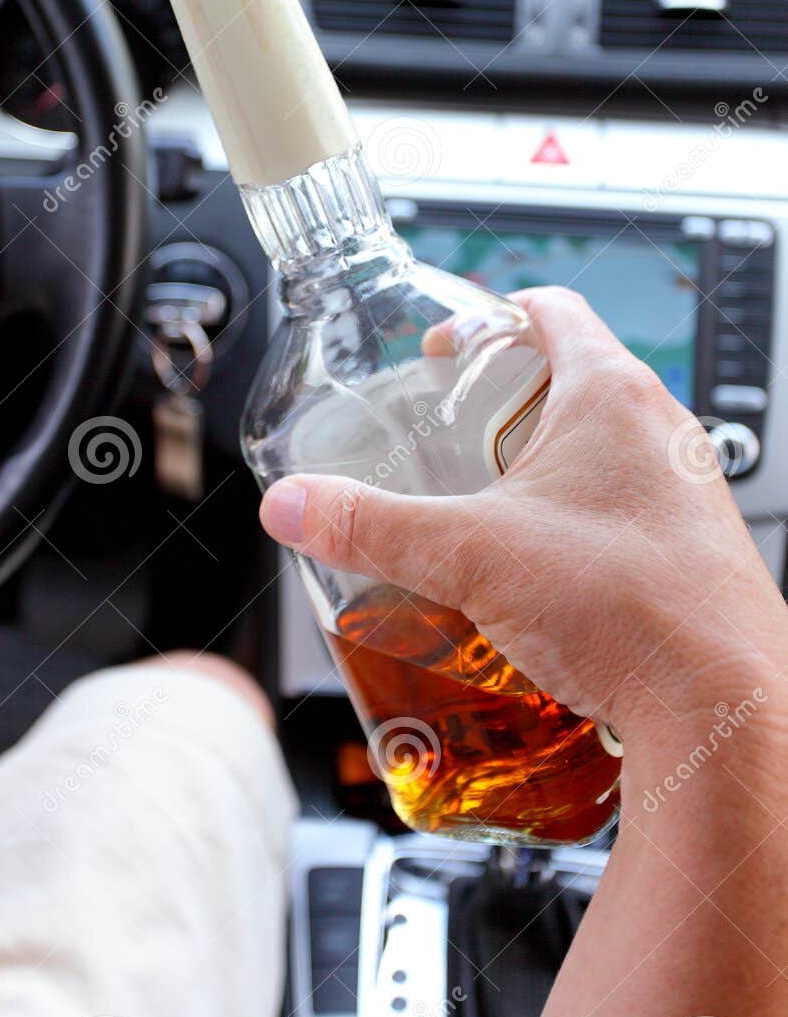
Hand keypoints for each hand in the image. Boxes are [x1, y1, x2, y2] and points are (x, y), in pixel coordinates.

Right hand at [260, 286, 787, 742]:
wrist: (721, 708)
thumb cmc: (629, 609)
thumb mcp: (470, 555)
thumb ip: (372, 528)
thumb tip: (296, 506)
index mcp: (612, 395)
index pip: (549, 309)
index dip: (485, 319)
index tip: (442, 355)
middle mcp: (660, 431)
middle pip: (570, 382)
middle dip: (499, 411)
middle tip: (446, 446)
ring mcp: (684, 491)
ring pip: (599, 453)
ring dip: (538, 474)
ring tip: (482, 518)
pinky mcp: (691, 549)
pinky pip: (624, 512)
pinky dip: (574, 527)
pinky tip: (535, 582)